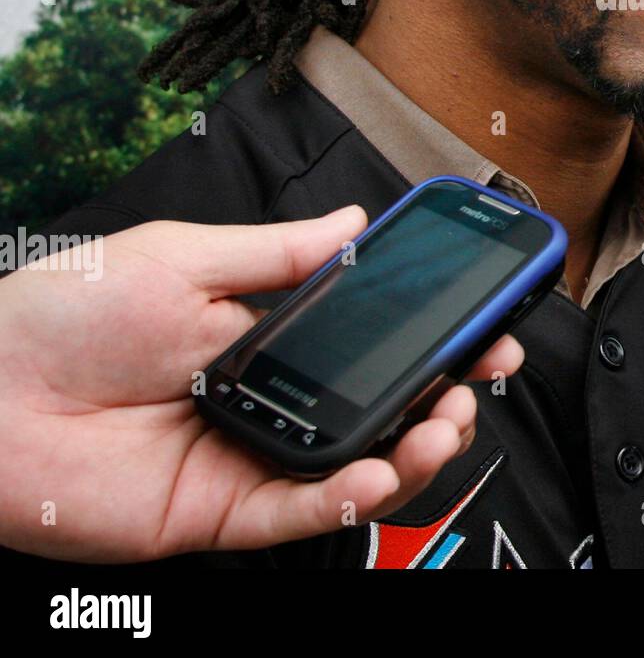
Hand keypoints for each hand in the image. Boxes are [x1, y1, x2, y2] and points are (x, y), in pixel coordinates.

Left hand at [0, 207, 522, 562]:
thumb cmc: (69, 312)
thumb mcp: (187, 258)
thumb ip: (280, 251)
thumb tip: (357, 220)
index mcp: (269, 333)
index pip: (375, 336)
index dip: (435, 333)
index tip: (485, 320)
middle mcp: (274, 396)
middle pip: (382, 405)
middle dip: (447, 393)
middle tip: (483, 374)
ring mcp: (252, 455)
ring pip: (358, 468)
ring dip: (417, 449)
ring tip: (446, 423)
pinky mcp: (221, 511)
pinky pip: (301, 512)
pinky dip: (350, 498)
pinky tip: (382, 469)